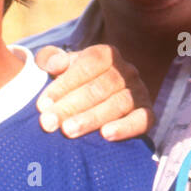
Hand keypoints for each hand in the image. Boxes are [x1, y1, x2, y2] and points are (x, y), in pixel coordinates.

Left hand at [35, 44, 154, 140]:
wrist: (101, 101)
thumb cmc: (75, 83)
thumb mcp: (60, 67)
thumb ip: (51, 60)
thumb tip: (54, 64)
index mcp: (105, 55)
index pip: (86, 66)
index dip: (64, 85)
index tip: (42, 105)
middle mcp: (126, 71)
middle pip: (99, 87)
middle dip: (70, 106)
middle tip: (48, 123)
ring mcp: (139, 91)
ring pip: (118, 103)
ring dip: (91, 118)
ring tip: (68, 131)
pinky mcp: (148, 113)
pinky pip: (142, 119)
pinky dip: (125, 127)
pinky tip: (106, 135)